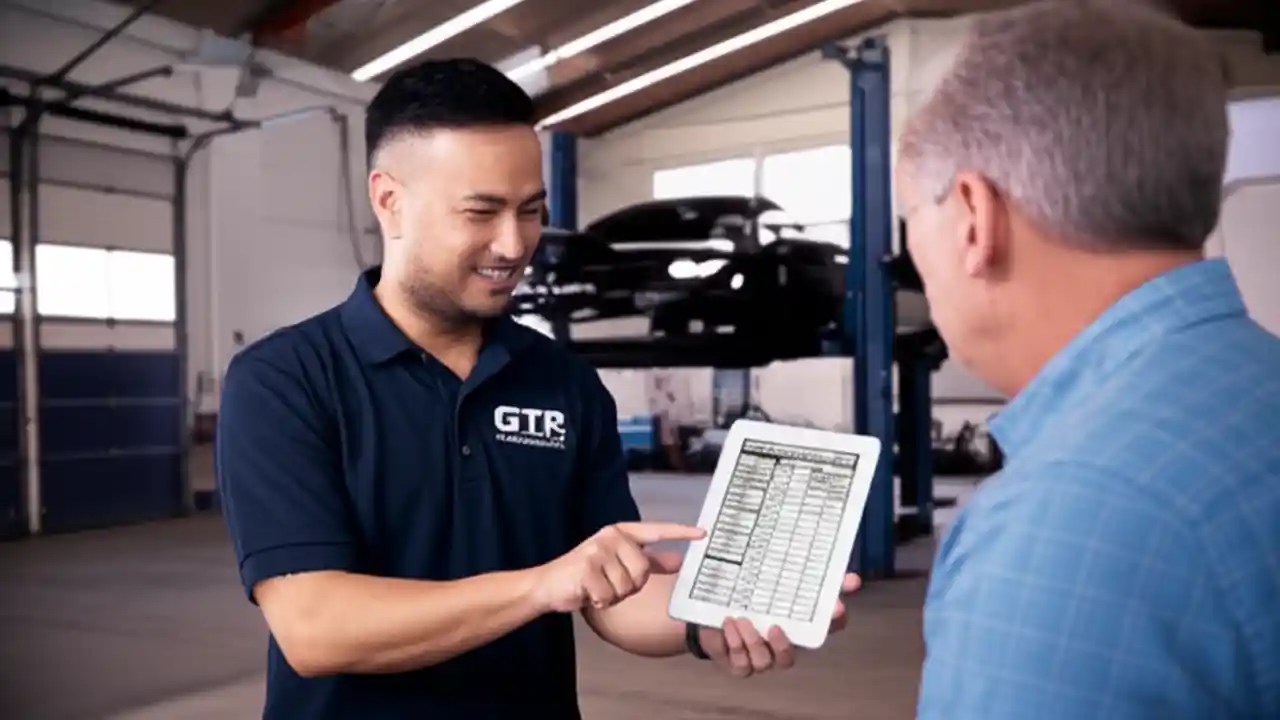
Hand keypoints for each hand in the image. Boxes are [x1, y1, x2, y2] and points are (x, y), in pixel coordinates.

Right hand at [534, 521, 704, 613]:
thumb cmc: (588, 574)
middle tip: (610, 583)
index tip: (703, 533)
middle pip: (643, 570)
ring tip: (598, 587)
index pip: (656, 530)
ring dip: (614, 595)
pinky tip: (589, 594)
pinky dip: (601, 602)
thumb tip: (678, 559)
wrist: (549, 584)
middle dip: (630, 586)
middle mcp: (611, 536)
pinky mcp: (586, 567)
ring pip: (627, 586)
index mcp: (621, 532)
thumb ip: (649, 561)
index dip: (680, 533)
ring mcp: (597, 550)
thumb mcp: (619, 564)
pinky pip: (609, 595)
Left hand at [698, 573, 860, 676]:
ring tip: (741, 619)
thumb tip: (843, 573)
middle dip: (784, 645)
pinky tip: (729, 623)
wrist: (713, 608)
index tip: (838, 605)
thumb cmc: (749, 593)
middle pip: (791, 656)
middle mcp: (781, 646)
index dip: (836, 618)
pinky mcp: (738, 663)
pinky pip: (740, 662)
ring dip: (752, 643)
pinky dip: (734, 643)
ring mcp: (759, 658)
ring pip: (764, 662)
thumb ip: (798, 571)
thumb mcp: (770, 577)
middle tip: (776, 627)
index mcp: (797, 625)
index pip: (827, 626)